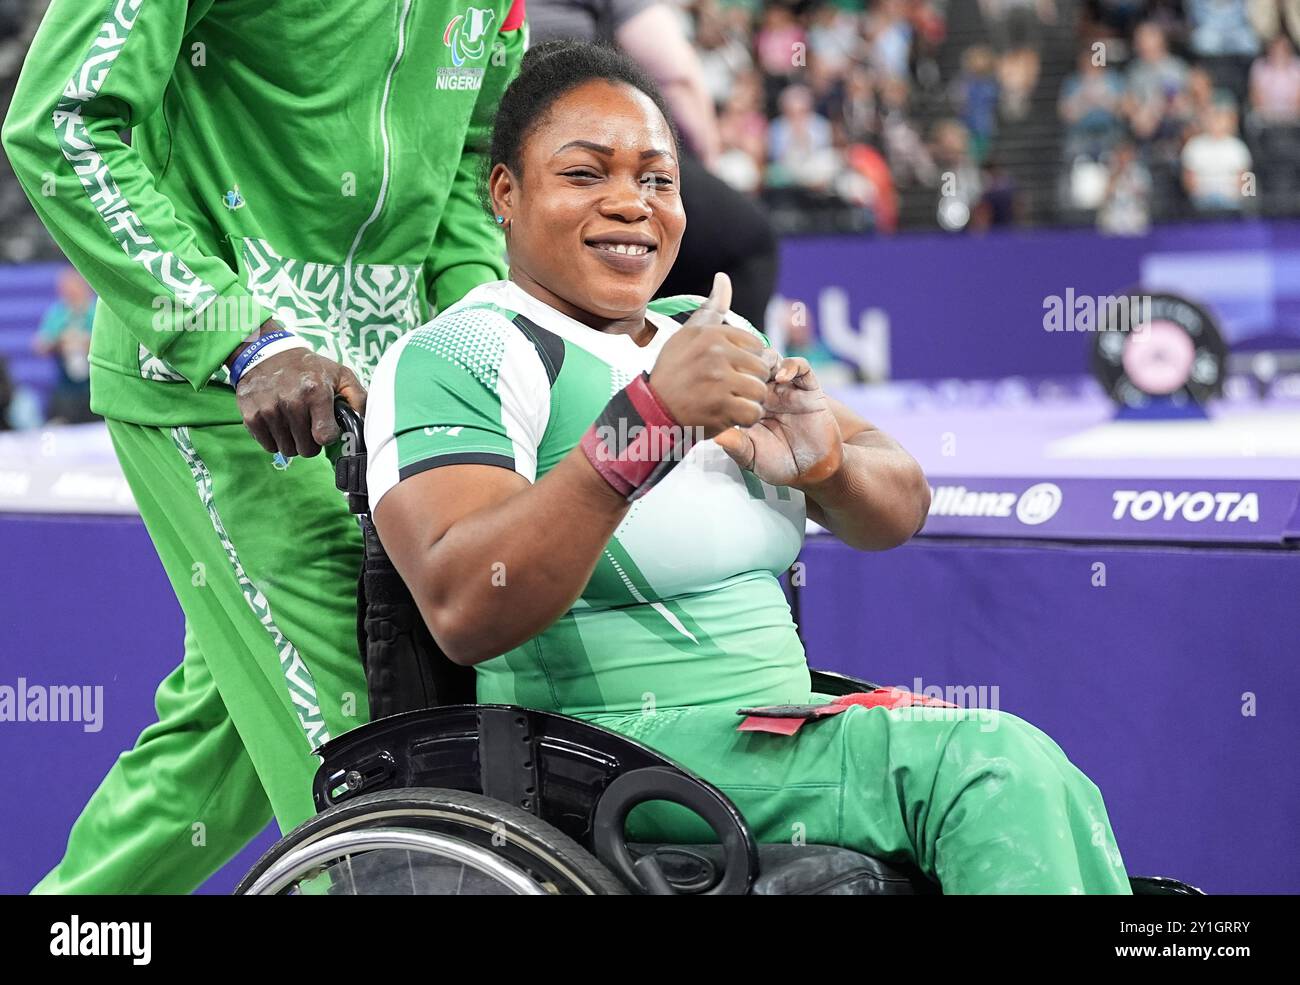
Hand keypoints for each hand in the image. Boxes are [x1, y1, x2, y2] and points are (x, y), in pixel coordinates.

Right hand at [231, 324, 365, 456]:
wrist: (266, 353)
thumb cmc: (308, 368)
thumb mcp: (340, 374)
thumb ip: (358, 397)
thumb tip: (367, 422)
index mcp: (316, 393)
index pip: (324, 438)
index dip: (327, 436)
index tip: (325, 427)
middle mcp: (291, 402)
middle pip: (306, 449)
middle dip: (311, 442)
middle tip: (308, 425)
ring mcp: (269, 410)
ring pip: (287, 450)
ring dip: (293, 442)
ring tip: (294, 423)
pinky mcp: (251, 416)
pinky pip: (268, 446)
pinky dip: (275, 439)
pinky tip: (278, 423)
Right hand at [648, 272, 777, 436]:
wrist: (652, 407)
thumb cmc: (674, 369)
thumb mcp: (689, 334)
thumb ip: (711, 308)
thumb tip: (723, 278)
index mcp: (711, 334)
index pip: (755, 345)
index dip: (748, 360)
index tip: (731, 370)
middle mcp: (715, 353)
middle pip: (761, 368)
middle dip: (751, 381)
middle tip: (732, 389)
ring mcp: (718, 381)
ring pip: (760, 391)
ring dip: (750, 400)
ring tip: (732, 401)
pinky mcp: (720, 407)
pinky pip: (752, 412)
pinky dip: (745, 418)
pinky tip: (729, 414)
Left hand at [713, 355, 842, 489]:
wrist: (812, 470)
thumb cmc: (778, 464)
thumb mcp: (751, 457)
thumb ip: (735, 446)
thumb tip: (715, 435)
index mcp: (747, 404)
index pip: (733, 379)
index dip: (727, 375)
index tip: (720, 380)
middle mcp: (765, 392)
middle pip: (749, 363)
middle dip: (742, 362)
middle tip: (739, 369)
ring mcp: (786, 389)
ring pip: (772, 359)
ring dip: (764, 358)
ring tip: (760, 372)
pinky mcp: (809, 389)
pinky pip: (801, 367)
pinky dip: (791, 365)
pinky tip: (782, 377)